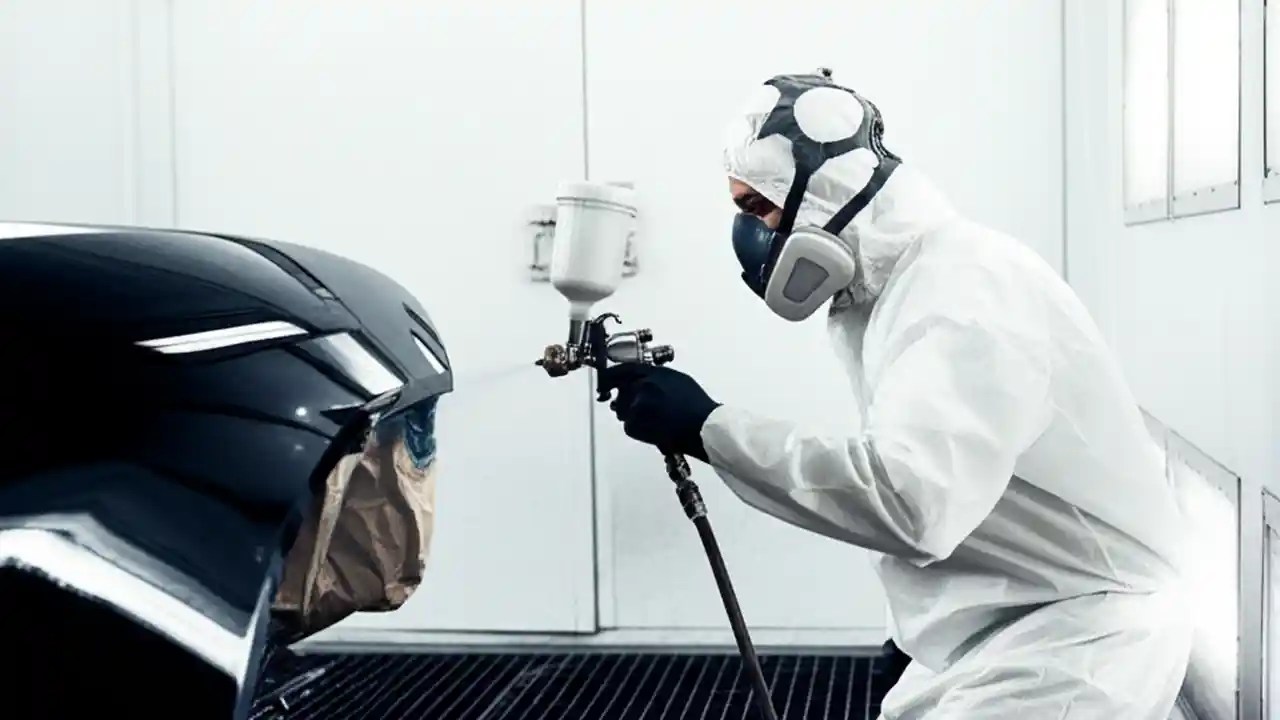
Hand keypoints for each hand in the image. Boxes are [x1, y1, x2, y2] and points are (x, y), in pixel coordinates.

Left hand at [597, 363, 720, 461]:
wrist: (704, 427)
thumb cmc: (697, 405)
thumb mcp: (678, 380)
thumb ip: (655, 377)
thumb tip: (640, 380)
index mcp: (653, 373)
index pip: (624, 370)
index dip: (612, 376)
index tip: (605, 381)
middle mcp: (642, 386)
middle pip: (621, 391)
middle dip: (626, 399)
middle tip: (639, 408)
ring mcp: (637, 406)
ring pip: (622, 409)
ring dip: (631, 414)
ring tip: (653, 420)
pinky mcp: (635, 425)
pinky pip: (628, 426)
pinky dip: (637, 429)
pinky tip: (654, 429)